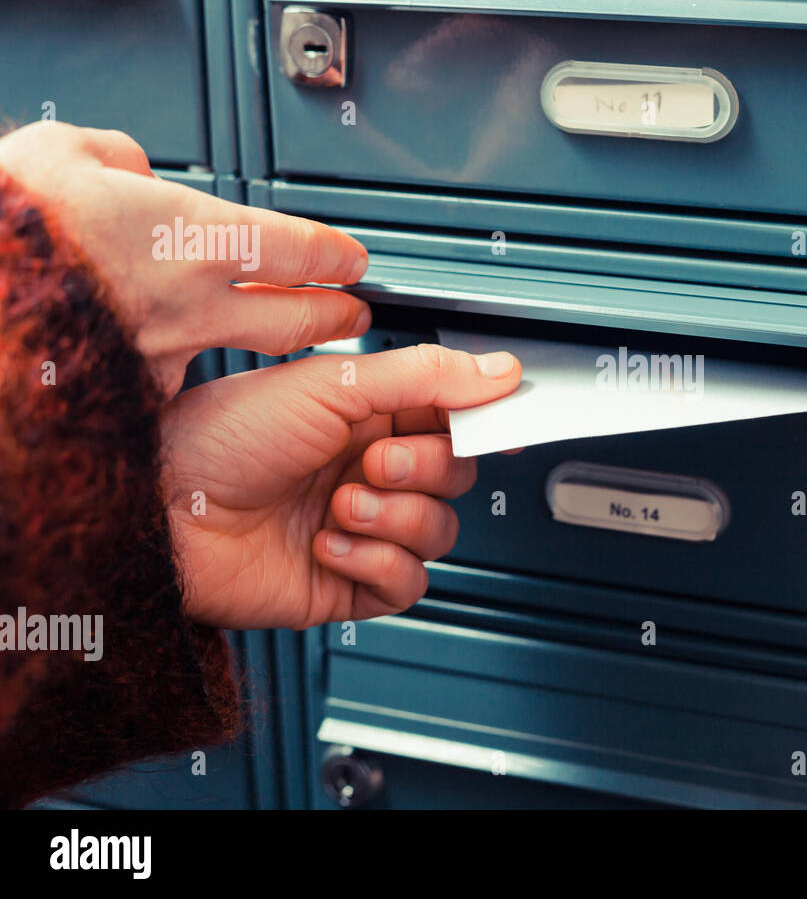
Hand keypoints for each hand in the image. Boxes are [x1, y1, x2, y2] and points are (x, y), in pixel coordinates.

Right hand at [0, 121, 370, 395]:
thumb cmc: (2, 231)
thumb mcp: (58, 157)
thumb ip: (111, 158)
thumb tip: (128, 170)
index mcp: (190, 239)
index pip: (299, 251)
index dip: (335, 257)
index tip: (353, 261)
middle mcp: (188, 307)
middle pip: (293, 320)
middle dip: (334, 318)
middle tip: (354, 316)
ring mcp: (157, 358)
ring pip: (234, 356)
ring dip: (260, 348)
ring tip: (272, 340)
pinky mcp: (121, 397)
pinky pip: (162, 383)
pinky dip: (171, 371)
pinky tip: (169, 365)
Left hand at [159, 344, 521, 628]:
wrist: (162, 515)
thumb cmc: (220, 440)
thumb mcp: (330, 385)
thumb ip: (424, 376)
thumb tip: (496, 369)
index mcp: (369, 415)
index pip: (454, 419)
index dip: (478, 422)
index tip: (497, 421)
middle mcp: (370, 470)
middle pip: (456, 477)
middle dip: (422, 470)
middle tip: (374, 461)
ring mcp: (361, 528)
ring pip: (439, 532)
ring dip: (394, 518)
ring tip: (341, 506)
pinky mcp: (349, 581)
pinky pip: (408, 583)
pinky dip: (377, 563)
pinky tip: (329, 544)